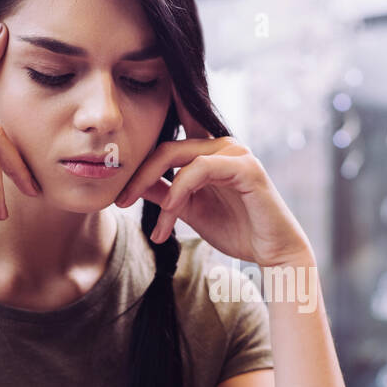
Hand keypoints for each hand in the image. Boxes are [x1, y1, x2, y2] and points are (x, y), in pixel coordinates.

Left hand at [113, 86, 311, 266]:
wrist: (273, 252)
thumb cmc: (236, 230)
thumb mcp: (189, 210)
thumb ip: (164, 193)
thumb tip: (132, 183)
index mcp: (209, 152)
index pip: (170, 135)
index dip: (145, 133)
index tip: (113, 153)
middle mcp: (222, 144)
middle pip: (165, 146)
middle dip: (137, 173)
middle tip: (119, 201)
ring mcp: (236, 152)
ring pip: (177, 155)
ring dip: (153, 185)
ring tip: (147, 219)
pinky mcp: (245, 166)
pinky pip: (200, 169)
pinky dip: (179, 191)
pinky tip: (170, 214)